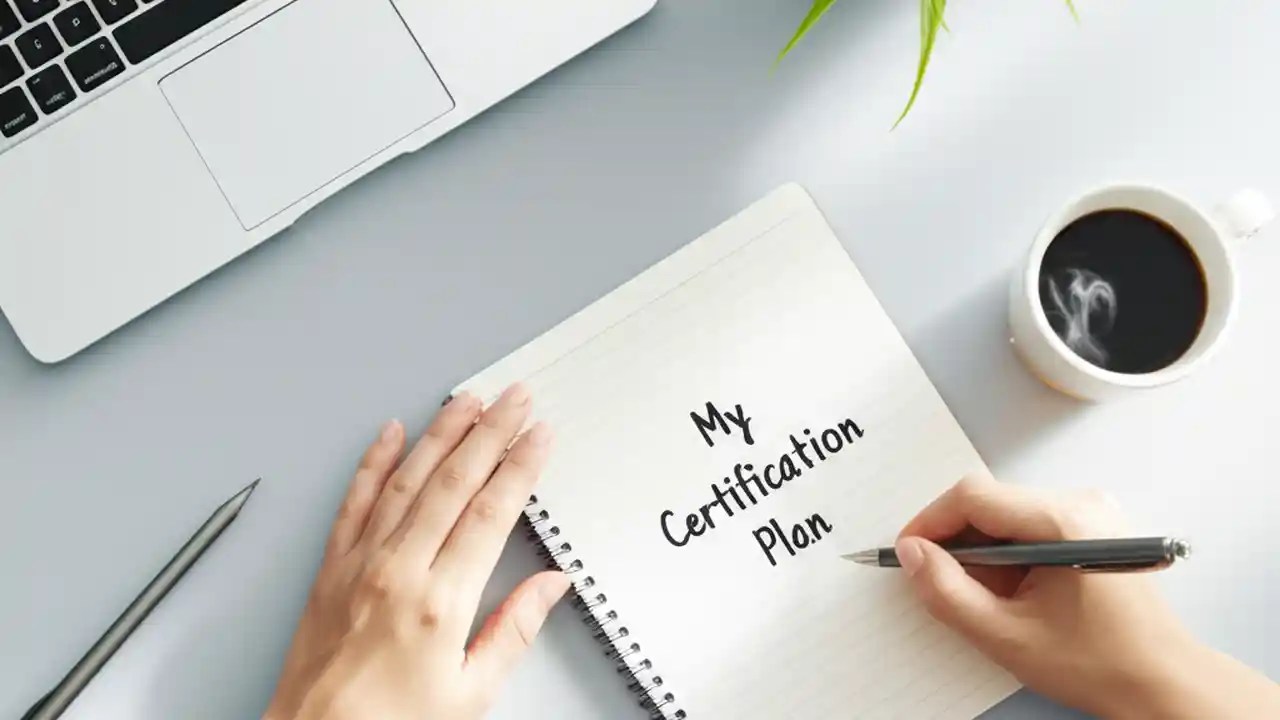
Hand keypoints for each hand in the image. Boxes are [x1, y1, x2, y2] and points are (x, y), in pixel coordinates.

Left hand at [264, 384, 569, 719]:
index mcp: (440, 602)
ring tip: (467, 402)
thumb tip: (551, 586)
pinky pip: (354, 501)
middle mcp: (399, 571)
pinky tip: (390, 434)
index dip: (520, 467)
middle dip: (491, 432)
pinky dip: (373, 463)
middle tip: (515, 398)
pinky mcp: (331, 568)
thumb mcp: (470, 694)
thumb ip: (513, 631)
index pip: (492, 512)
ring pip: (407, 480)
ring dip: (441, 434)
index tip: (540, 436)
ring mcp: (361, 563)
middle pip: (455, 482)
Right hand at [896, 473, 1279, 719]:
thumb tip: (912, 554)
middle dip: (956, 540)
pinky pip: (1030, 525)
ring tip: (988, 597)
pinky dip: (1007, 553)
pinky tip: (1013, 592)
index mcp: (1065, 521)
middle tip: (941, 583)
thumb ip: (948, 592)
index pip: (974, 496)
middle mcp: (1082, 502)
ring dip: (983, 550)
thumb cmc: (1099, 664)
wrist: (1165, 683)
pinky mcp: (1093, 526)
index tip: (907, 553)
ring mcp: (1091, 512)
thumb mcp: (1006, 636)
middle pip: (990, 501)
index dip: (930, 522)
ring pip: (1007, 514)